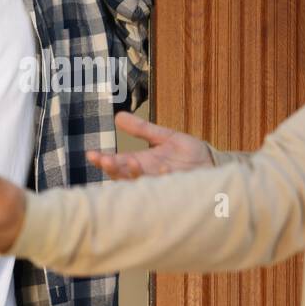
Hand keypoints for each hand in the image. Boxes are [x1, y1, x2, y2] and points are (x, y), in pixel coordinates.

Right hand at [87, 110, 212, 179]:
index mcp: (141, 164)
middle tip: (105, 161)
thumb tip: (118, 116)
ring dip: (135, 174)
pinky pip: (167, 187)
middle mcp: (147, 176)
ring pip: (141, 184)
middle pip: (123, 177)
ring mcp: (160, 184)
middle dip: (113, 170)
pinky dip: (165, 178)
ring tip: (132, 161)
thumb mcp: (163, 137)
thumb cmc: (187, 153)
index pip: (117, 164)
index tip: (92, 155)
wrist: (212, 164)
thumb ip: (142, 129)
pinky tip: (164, 169)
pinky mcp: (176, 189)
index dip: (104, 161)